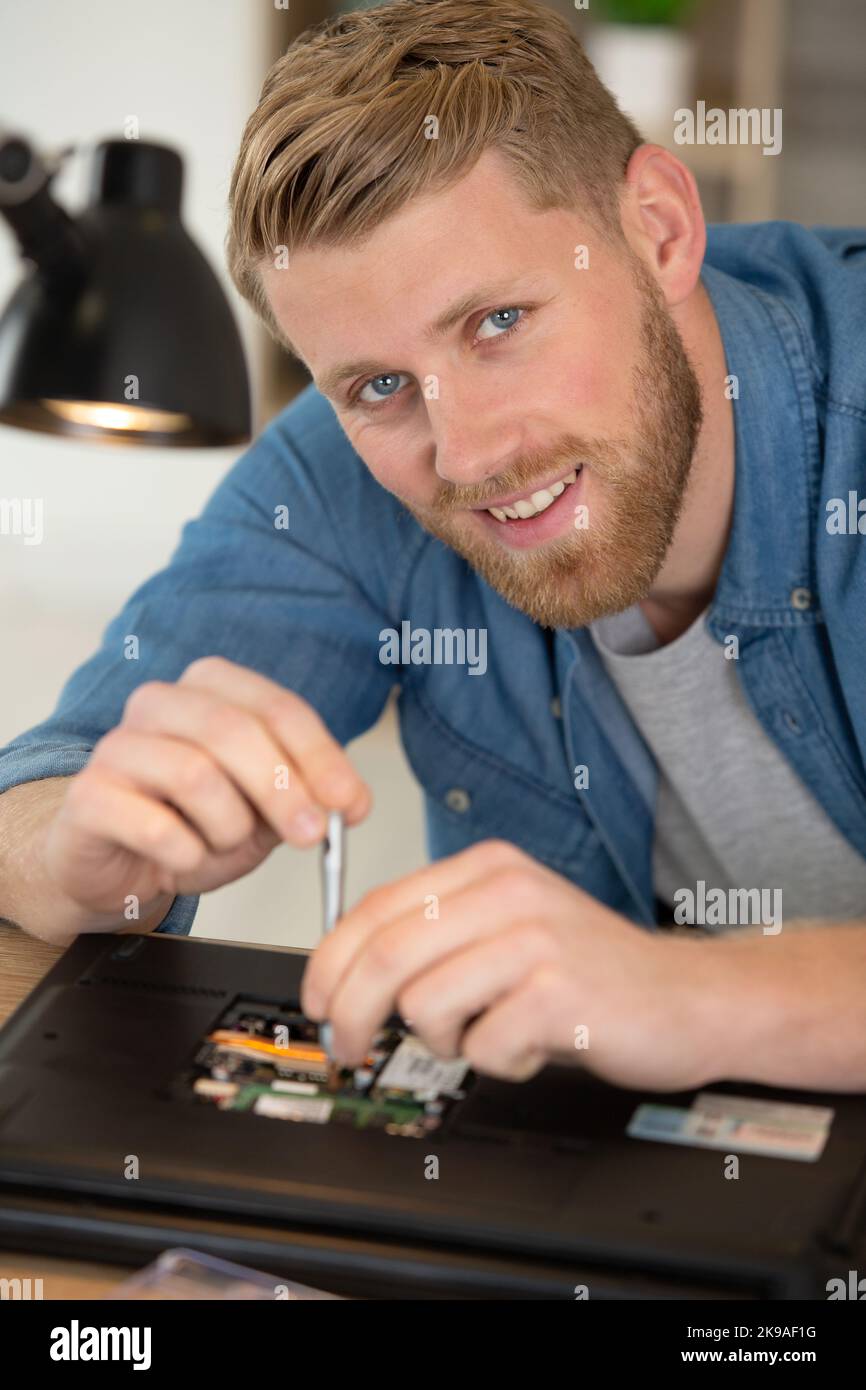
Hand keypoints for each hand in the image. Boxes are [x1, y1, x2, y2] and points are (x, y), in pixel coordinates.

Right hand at [41, 656, 369, 925]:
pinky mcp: (89, 796)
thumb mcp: (262, 811)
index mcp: (209, 688)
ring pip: (195, 774)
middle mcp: (159, 703)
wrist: (115, 868)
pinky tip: (184, 859)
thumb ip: (305, 798)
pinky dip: (186, 854)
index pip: (277, 708)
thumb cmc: (189, 826)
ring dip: (228, 827)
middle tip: (308, 834)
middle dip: (283, 789)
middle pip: (234, 730)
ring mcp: (118, 745)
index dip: (320, 757)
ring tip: (221, 845)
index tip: (350, 803)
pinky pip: (155, 827)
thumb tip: (349, 803)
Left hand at [301, 839, 719, 1090]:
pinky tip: (535, 1044)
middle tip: (348, 1048)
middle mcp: (509, 891)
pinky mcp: (559, 991)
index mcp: (488, 868)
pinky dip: (498, 1061)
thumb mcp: (510, 927)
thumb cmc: (594, 970)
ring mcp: (536, 938)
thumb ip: (440, 935)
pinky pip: (482, 1045)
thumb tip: (347, 974)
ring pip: (426, 1003)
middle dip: (351, 1013)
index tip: (318, 1002)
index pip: (375, 907)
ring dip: (446, 1040)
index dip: (330, 962)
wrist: (692, 999)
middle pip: (385, 954)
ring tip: (493, 1032)